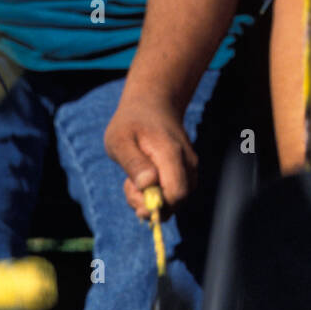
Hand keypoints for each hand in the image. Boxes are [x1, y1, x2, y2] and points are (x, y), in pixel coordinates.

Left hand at [104, 93, 197, 218]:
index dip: (156, 204)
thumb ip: (133, 162)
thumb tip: (148, 184)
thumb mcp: (120, 139)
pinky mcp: (187, 175)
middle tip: (129, 185)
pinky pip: (173, 197)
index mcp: (172, 154)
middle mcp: (187, 164)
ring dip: (151, 201)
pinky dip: (156, 196)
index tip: (132, 194)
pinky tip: (142, 181)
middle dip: (150, 204)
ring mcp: (190, 170)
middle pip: (176, 203)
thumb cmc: (131, 122)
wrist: (152, 105)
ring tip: (134, 180)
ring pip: (174, 203)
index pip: (176, 193)